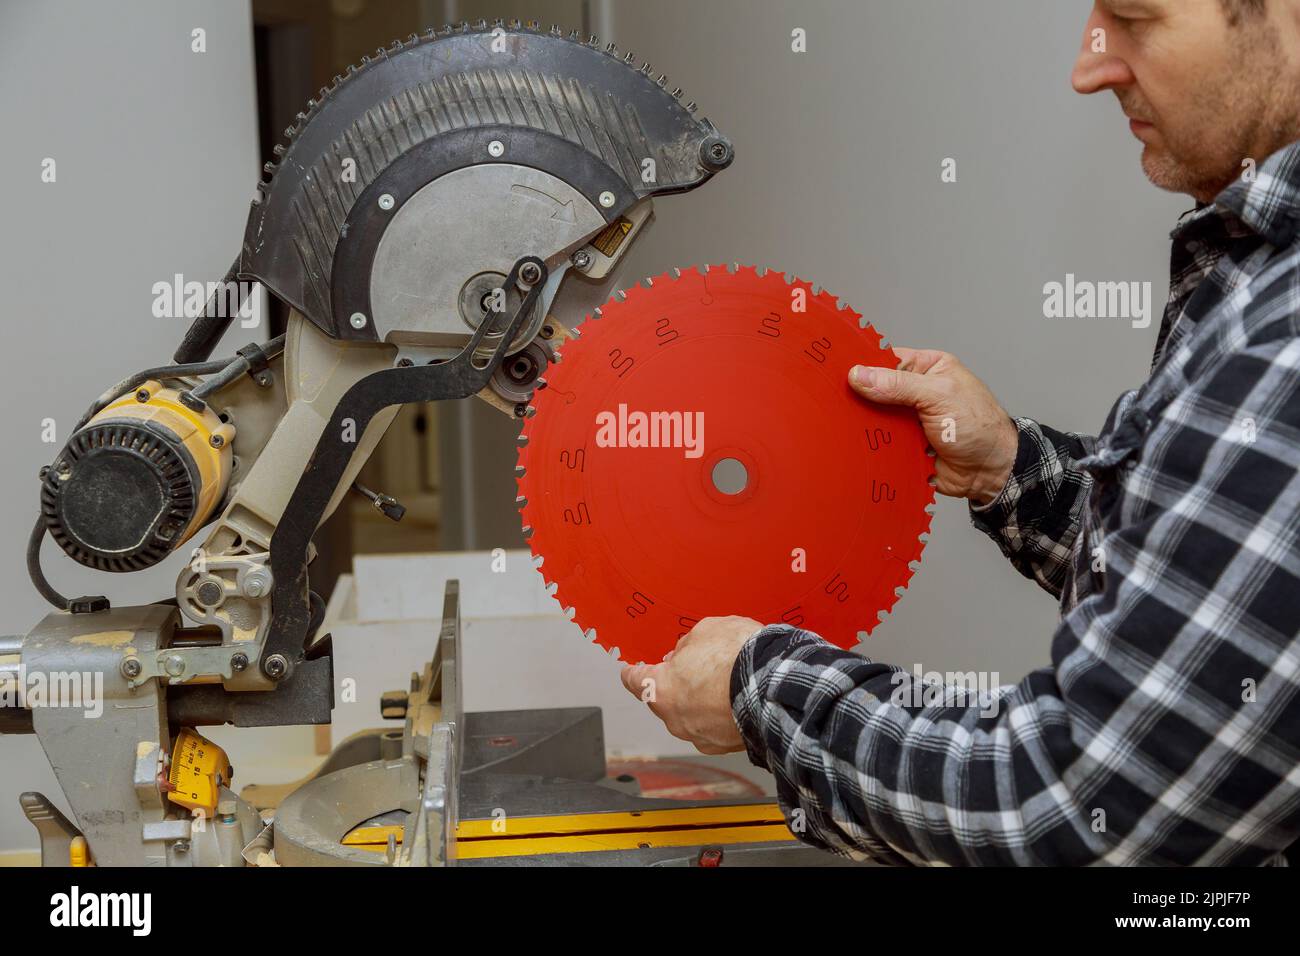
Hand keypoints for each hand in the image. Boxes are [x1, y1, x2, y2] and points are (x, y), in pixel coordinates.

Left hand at [619, 616, 762, 754]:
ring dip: (702, 701)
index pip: (635, 681)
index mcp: (662, 689)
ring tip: (726, 680)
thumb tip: (686, 652)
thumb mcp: (706, 630)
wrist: (775, 686)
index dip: (633, 672)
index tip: (631, 670)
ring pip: (693, 714)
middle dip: (679, 682)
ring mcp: (701, 736)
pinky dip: (722, 715)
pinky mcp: (725, 746)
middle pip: (667, 698)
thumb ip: (687, 644)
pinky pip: (716, 727)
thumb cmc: (739, 657)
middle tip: (698, 665)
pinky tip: (738, 697)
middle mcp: (676, 719)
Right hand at [850, 348, 1016, 504]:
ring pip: (872, 417)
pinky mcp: (901, 445)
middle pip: (873, 389)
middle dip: (857, 396)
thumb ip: (899, 384)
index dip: (862, 362)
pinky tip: (852, 444)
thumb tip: (860, 375)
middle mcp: (913, 392)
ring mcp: (905, 419)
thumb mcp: (939, 394)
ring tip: (839, 422)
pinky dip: (868, 445)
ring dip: (862, 423)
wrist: (989, 471)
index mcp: (925, 368)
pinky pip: (877, 442)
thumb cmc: (979, 426)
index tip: (834, 367)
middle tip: (832, 399)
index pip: (885, 358)